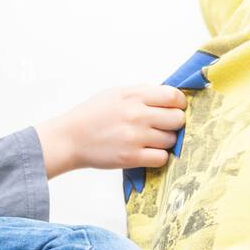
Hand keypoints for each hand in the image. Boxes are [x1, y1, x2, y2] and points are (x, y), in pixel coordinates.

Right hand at [35, 86, 187, 178]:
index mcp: (133, 97)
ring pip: (171, 140)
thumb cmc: (92, 115)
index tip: (176, 108)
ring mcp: (135, 137)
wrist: (69, 138)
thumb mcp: (115, 93)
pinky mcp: (131, 158)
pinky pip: (161, 158)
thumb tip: (167, 95)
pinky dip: (158, 156)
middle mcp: (137, 116)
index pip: (172, 96)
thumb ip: (141, 92)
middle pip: (177, 119)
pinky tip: (148, 152)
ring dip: (166, 141)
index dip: (179, 103)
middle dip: (174, 122)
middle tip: (164, 126)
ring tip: (152, 140)